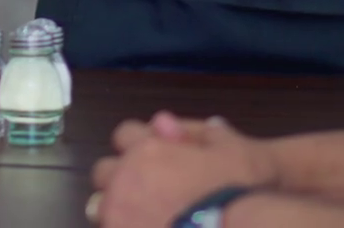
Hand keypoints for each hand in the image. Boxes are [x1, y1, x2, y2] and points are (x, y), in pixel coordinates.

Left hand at [89, 114, 276, 227]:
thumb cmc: (237, 194)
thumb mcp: (243, 155)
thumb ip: (221, 137)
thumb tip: (213, 126)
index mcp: (147, 149)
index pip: (124, 134)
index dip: (139, 143)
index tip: (155, 156)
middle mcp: (124, 178)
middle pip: (104, 171)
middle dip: (120, 178)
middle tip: (146, 192)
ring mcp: (117, 214)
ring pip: (100, 206)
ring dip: (117, 209)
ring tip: (144, 218)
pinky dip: (125, 227)